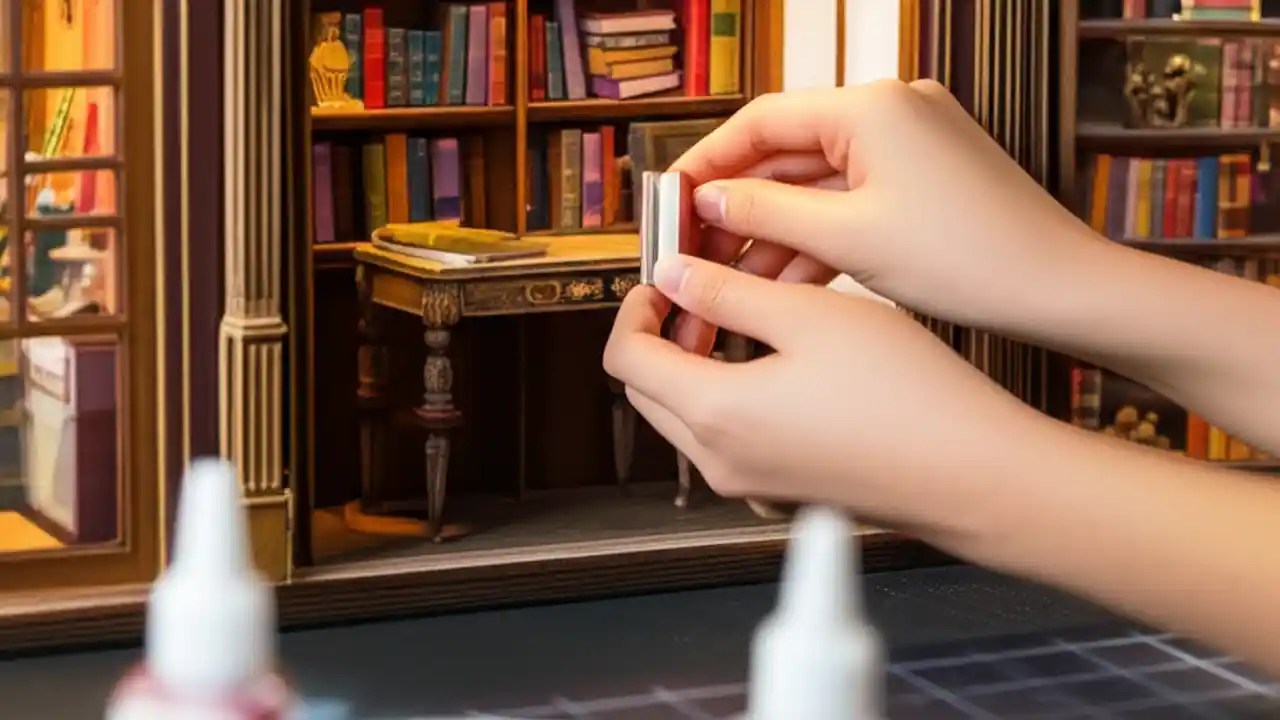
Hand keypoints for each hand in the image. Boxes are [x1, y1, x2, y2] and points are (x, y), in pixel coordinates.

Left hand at [604, 254, 1052, 542]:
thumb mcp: (808, 317)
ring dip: (694, 363)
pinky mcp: (780, 488)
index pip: (626, 359)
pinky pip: (727, 436)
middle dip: (661, 334)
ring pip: (686, 414)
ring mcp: (749, 483)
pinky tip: (776, 358)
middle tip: (699, 290)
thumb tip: (673, 278)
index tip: (662, 276)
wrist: (973, 475)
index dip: (634, 308)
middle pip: (648, 390)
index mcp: (715, 415)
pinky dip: (728, 393)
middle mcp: (720, 460)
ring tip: (744, 315)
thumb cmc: (907, 397)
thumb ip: (726, 293)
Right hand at [667, 80, 1104, 352]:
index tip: (672, 201)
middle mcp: (891, 111)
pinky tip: (780, 281)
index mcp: (871, 106)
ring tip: (729, 281)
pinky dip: (816, 238)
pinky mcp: (924, 181)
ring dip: (773, 231)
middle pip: (788, 152)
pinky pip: (851, 201)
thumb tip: (705, 204)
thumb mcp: (847, 239)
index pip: (762, 120)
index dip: (708, 162)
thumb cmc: (966, 259)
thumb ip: (766, 214)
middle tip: (692, 249)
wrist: (1058, 291)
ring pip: (818, 185)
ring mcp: (910, 145)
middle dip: (738, 205)